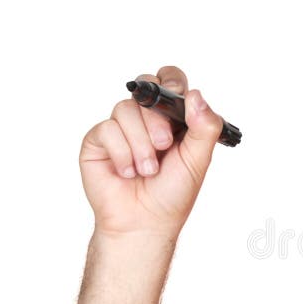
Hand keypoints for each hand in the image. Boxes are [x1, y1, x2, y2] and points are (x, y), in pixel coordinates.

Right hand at [79, 66, 222, 239]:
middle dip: (156, 118)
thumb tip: (197, 96)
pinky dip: (122, 154)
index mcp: (173, 119)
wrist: (144, 222)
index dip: (172, 84)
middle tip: (164, 145)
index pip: (171, 81)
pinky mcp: (99, 140)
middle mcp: (146, 119)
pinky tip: (127, 172)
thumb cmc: (172, 194)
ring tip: (147, 170)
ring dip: (140, 144)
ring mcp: (121, 128)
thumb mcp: (198, 160)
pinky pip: (107, 129)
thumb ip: (204, 127)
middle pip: (146, 88)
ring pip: (126, 109)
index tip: (178, 103)